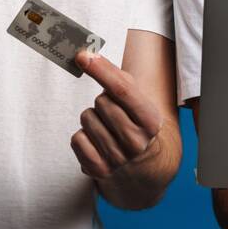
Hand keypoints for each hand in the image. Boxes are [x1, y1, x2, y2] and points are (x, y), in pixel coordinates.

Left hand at [70, 49, 165, 180]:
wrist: (146, 172)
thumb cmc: (138, 127)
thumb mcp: (140, 104)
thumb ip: (117, 79)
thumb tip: (87, 56)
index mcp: (151, 122)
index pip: (122, 90)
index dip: (101, 70)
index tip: (83, 56)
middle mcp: (136, 142)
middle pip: (101, 102)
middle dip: (104, 102)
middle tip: (115, 115)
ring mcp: (117, 158)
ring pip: (86, 118)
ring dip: (93, 119)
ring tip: (107, 130)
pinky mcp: (98, 170)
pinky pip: (77, 138)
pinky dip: (83, 136)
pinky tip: (97, 143)